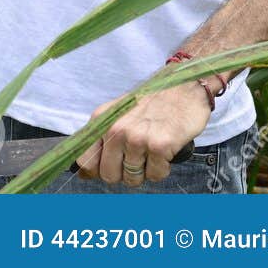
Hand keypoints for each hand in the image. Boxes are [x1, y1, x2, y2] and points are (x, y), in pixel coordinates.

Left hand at [74, 82, 211, 185]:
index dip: (97, 171)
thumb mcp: (118, 113)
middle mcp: (116, 130)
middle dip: (124, 174)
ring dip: (145, 170)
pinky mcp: (159, 146)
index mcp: (102, 120)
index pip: (86, 161)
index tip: (110, 168)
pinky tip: (165, 151)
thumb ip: (101, 138)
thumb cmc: (152, 103)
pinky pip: (155, 175)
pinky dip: (162, 169)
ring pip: (133, 179)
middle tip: (137, 158)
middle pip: (109, 175)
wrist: (184, 89)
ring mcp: (137, 138)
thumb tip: (84, 173)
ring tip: (152, 151)